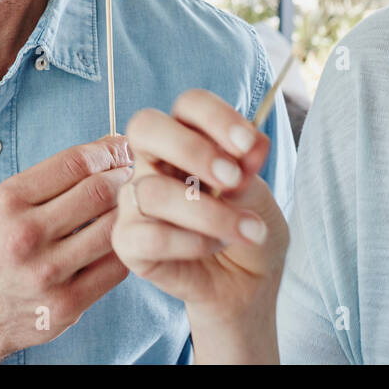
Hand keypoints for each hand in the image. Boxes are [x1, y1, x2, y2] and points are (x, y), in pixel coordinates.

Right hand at [0, 134, 133, 360]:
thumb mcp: (5, 204)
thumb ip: (53, 179)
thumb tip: (111, 148)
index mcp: (9, 202)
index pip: (75, 162)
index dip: (109, 150)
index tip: (123, 149)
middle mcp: (25, 235)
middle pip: (99, 190)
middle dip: (125, 177)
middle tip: (136, 174)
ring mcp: (48, 272)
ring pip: (113, 227)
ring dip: (129, 212)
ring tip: (133, 206)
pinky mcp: (67, 304)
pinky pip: (116, 267)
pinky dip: (125, 248)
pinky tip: (123, 240)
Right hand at [111, 89, 287, 327]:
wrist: (247, 283)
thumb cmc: (247, 226)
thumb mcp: (260, 196)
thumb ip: (248, 170)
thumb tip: (252, 144)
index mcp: (187, 136)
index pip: (188, 105)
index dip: (216, 117)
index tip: (248, 143)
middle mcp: (154, 162)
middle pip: (146, 127)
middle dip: (191, 149)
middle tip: (232, 179)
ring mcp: (136, 200)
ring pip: (154, 191)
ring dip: (209, 212)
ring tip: (248, 230)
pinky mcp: (128, 241)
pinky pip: (151, 235)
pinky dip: (192, 242)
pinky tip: (216, 247)